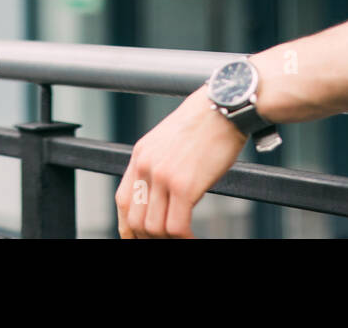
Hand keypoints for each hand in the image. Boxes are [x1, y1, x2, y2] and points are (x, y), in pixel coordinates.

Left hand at [114, 87, 247, 237]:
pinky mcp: (184, 185)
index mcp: (141, 155)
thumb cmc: (206, 121)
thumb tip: (161, 194)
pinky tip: (193, 238)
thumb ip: (159, 163)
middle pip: (135, 220)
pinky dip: (184, 239)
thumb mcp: (169, 139)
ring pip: (154, 228)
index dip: (129, 226)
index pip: (123, 201)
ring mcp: (163, 176)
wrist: (224, 106)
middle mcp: (146, 166)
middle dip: (149, 237)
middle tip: (166, 240)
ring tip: (183, 238)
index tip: (138, 236)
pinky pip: (177, 226)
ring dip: (168, 240)